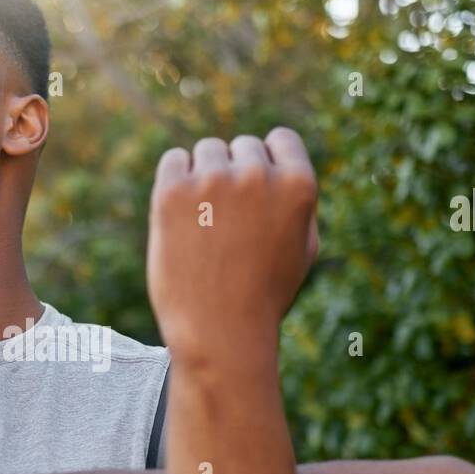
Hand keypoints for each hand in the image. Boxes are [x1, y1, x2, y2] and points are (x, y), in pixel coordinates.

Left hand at [146, 127, 319, 365]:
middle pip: (241, 147)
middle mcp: (257, 174)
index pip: (281, 139)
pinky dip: (175, 180)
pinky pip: (173, 160)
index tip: (254, 193)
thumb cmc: (263, 297)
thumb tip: (282, 164)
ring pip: (206, 151)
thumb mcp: (302, 249)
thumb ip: (297, 201)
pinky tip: (180, 214)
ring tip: (204, 225)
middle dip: (234, 175)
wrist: (219, 333)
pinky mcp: (172, 192)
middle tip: (227, 224)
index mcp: (298, 184)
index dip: (267, 163)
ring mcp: (213, 180)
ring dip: (203, 176)